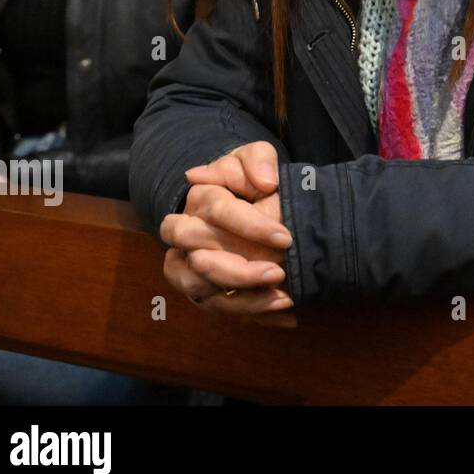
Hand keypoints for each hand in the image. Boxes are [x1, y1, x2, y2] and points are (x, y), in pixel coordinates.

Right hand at [160, 141, 296, 326]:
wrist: (252, 200)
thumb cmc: (252, 176)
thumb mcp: (256, 156)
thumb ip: (259, 160)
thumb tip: (265, 181)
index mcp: (199, 199)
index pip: (216, 212)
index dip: (251, 227)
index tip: (286, 238)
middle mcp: (185, 236)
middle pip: (199, 260)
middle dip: (239, 271)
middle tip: (278, 272)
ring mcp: (189, 266)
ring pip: (202, 293)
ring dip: (243, 302)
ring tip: (285, 298)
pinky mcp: (203, 289)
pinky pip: (221, 309)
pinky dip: (254, 316)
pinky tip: (288, 317)